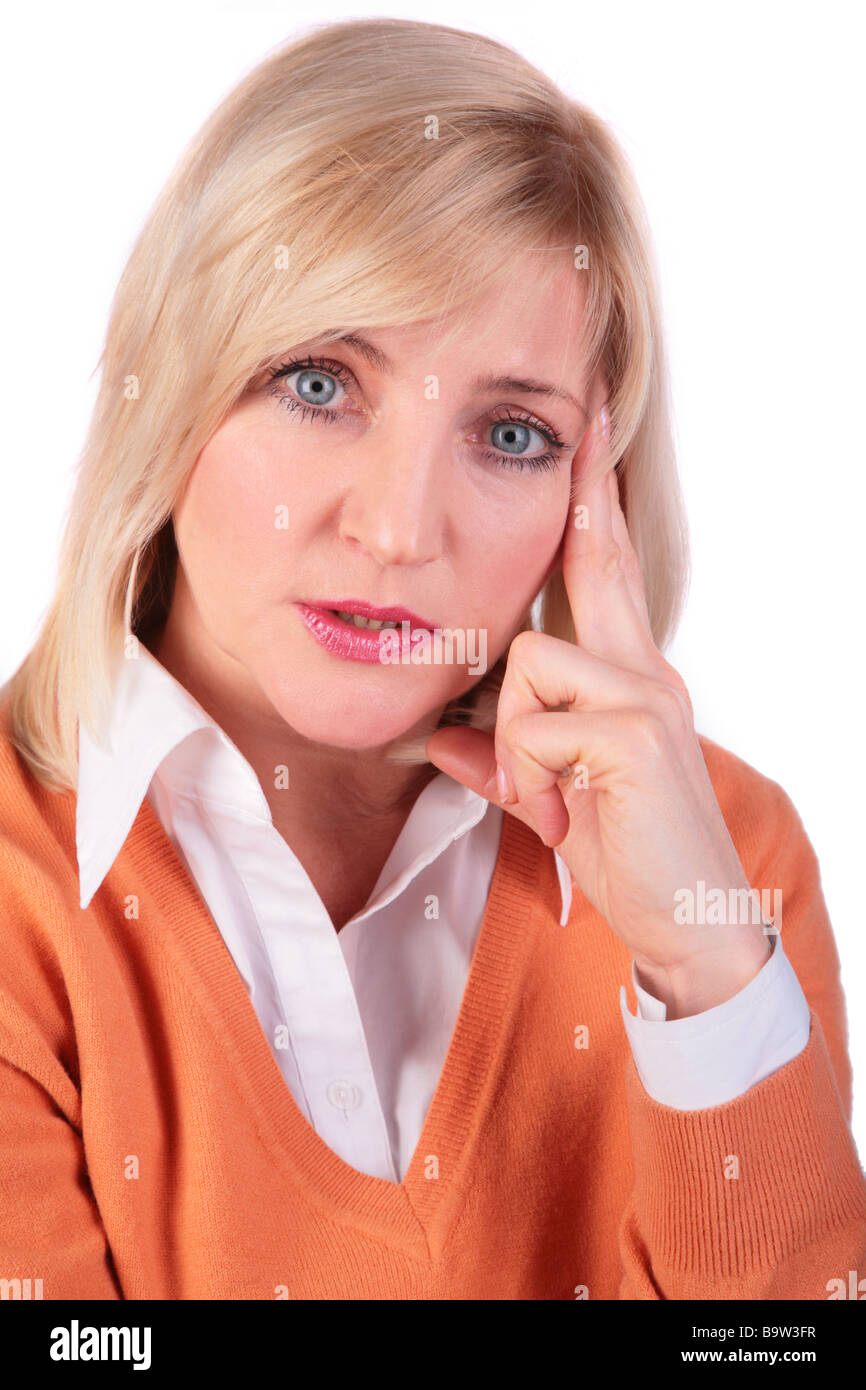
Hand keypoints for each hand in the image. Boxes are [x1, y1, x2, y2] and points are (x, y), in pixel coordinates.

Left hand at [426, 397, 771, 1017]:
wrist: (690, 923)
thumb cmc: (629, 859)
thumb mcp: (552, 799)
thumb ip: (504, 760)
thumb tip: (443, 740)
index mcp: (632, 680)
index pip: (608, 579)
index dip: (596, 513)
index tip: (589, 446)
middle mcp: (647, 673)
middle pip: (598, 562)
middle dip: (585, 491)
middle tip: (586, 406)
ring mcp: (646, 698)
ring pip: (529, 660)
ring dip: (514, 735)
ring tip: (544, 795)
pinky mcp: (634, 734)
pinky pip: (535, 724)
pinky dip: (528, 773)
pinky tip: (560, 812)